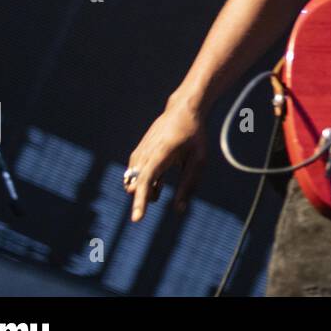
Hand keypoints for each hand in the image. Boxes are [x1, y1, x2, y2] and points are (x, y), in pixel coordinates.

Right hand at [124, 102, 206, 220]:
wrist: (182, 111)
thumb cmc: (194, 136)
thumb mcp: (198, 161)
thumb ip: (188, 185)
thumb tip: (179, 210)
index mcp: (161, 154)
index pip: (145, 181)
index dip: (141, 201)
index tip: (137, 219)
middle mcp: (145, 154)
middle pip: (135, 186)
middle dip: (144, 197)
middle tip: (160, 191)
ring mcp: (138, 153)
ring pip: (133, 183)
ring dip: (145, 190)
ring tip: (161, 186)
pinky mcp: (137, 154)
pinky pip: (134, 177)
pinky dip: (144, 184)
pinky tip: (157, 185)